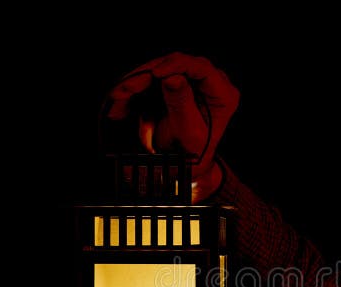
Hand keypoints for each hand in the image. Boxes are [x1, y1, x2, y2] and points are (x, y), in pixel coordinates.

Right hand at [105, 52, 239, 199]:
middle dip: (146, 77)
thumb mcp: (188, 134)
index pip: (201, 68)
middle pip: (177, 65)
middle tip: (124, 90)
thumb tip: (173, 77)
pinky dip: (134, 93)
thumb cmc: (192, 154)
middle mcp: (210, 83)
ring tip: (117, 103)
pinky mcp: (173, 85)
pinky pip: (151, 82)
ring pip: (159, 71)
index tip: (155, 73)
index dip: (176, 65)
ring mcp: (191, 82)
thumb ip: (182, 105)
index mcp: (223, 94)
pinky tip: (120, 105)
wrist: (185, 166)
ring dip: (135, 86)